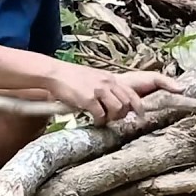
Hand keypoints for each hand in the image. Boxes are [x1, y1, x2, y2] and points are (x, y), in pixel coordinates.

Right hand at [45, 64, 182, 123]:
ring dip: (112, 118)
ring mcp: (98, 90)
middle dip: (123, 115)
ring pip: (118, 109)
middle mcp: (107, 83)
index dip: (139, 107)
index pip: (131, 93)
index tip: (140, 116)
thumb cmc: (71, 78)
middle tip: (114, 119)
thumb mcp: (93, 78)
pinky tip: (94, 121)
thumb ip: (104, 88)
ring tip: (103, 120)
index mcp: (109, 78)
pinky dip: (99, 121)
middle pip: (127, 103)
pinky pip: (100, 114)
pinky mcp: (88, 99)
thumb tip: (112, 101)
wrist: (55, 73)